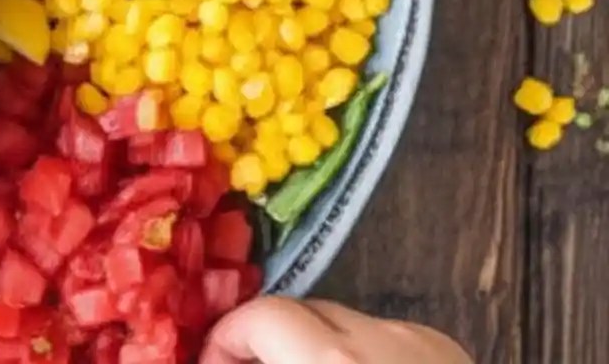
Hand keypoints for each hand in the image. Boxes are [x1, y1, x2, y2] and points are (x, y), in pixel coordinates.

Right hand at [200, 297, 471, 363]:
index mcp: (329, 363)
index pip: (258, 319)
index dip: (222, 343)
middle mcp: (378, 340)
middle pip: (296, 314)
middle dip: (262, 347)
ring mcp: (421, 344)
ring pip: (341, 325)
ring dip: (308, 352)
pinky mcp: (450, 355)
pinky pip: (387, 342)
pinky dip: (360, 359)